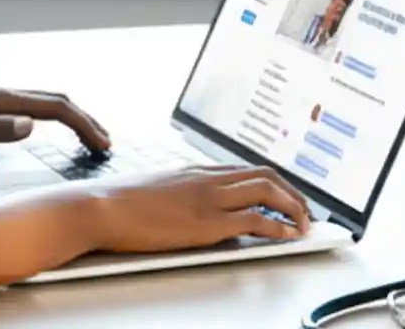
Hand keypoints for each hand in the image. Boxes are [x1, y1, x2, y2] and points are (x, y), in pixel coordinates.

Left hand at [0, 89, 110, 156]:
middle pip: (58, 100)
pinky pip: (34, 108)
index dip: (84, 125)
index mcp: (3, 98)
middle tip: (106, 144)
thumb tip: (33, 125)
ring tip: (90, 137)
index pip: (57, 108)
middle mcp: (4, 95)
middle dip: (86, 120)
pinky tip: (51, 130)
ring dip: (73, 117)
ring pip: (47, 102)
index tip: (103, 146)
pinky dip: (55, 118)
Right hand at [86, 165, 311, 252]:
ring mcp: (209, 198)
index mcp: (194, 171)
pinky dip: (279, 226)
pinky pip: (256, 219)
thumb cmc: (116, 203)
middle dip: (292, 191)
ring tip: (304, 223)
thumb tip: (184, 205)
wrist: (99, 206)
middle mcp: (207, 178)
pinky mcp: (207, 222)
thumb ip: (176, 192)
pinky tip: (288, 235)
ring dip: (294, 207)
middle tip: (303, 209)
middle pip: (265, 174)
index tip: (283, 194)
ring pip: (268, 190)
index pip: (244, 169)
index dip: (271, 181)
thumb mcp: (154, 189)